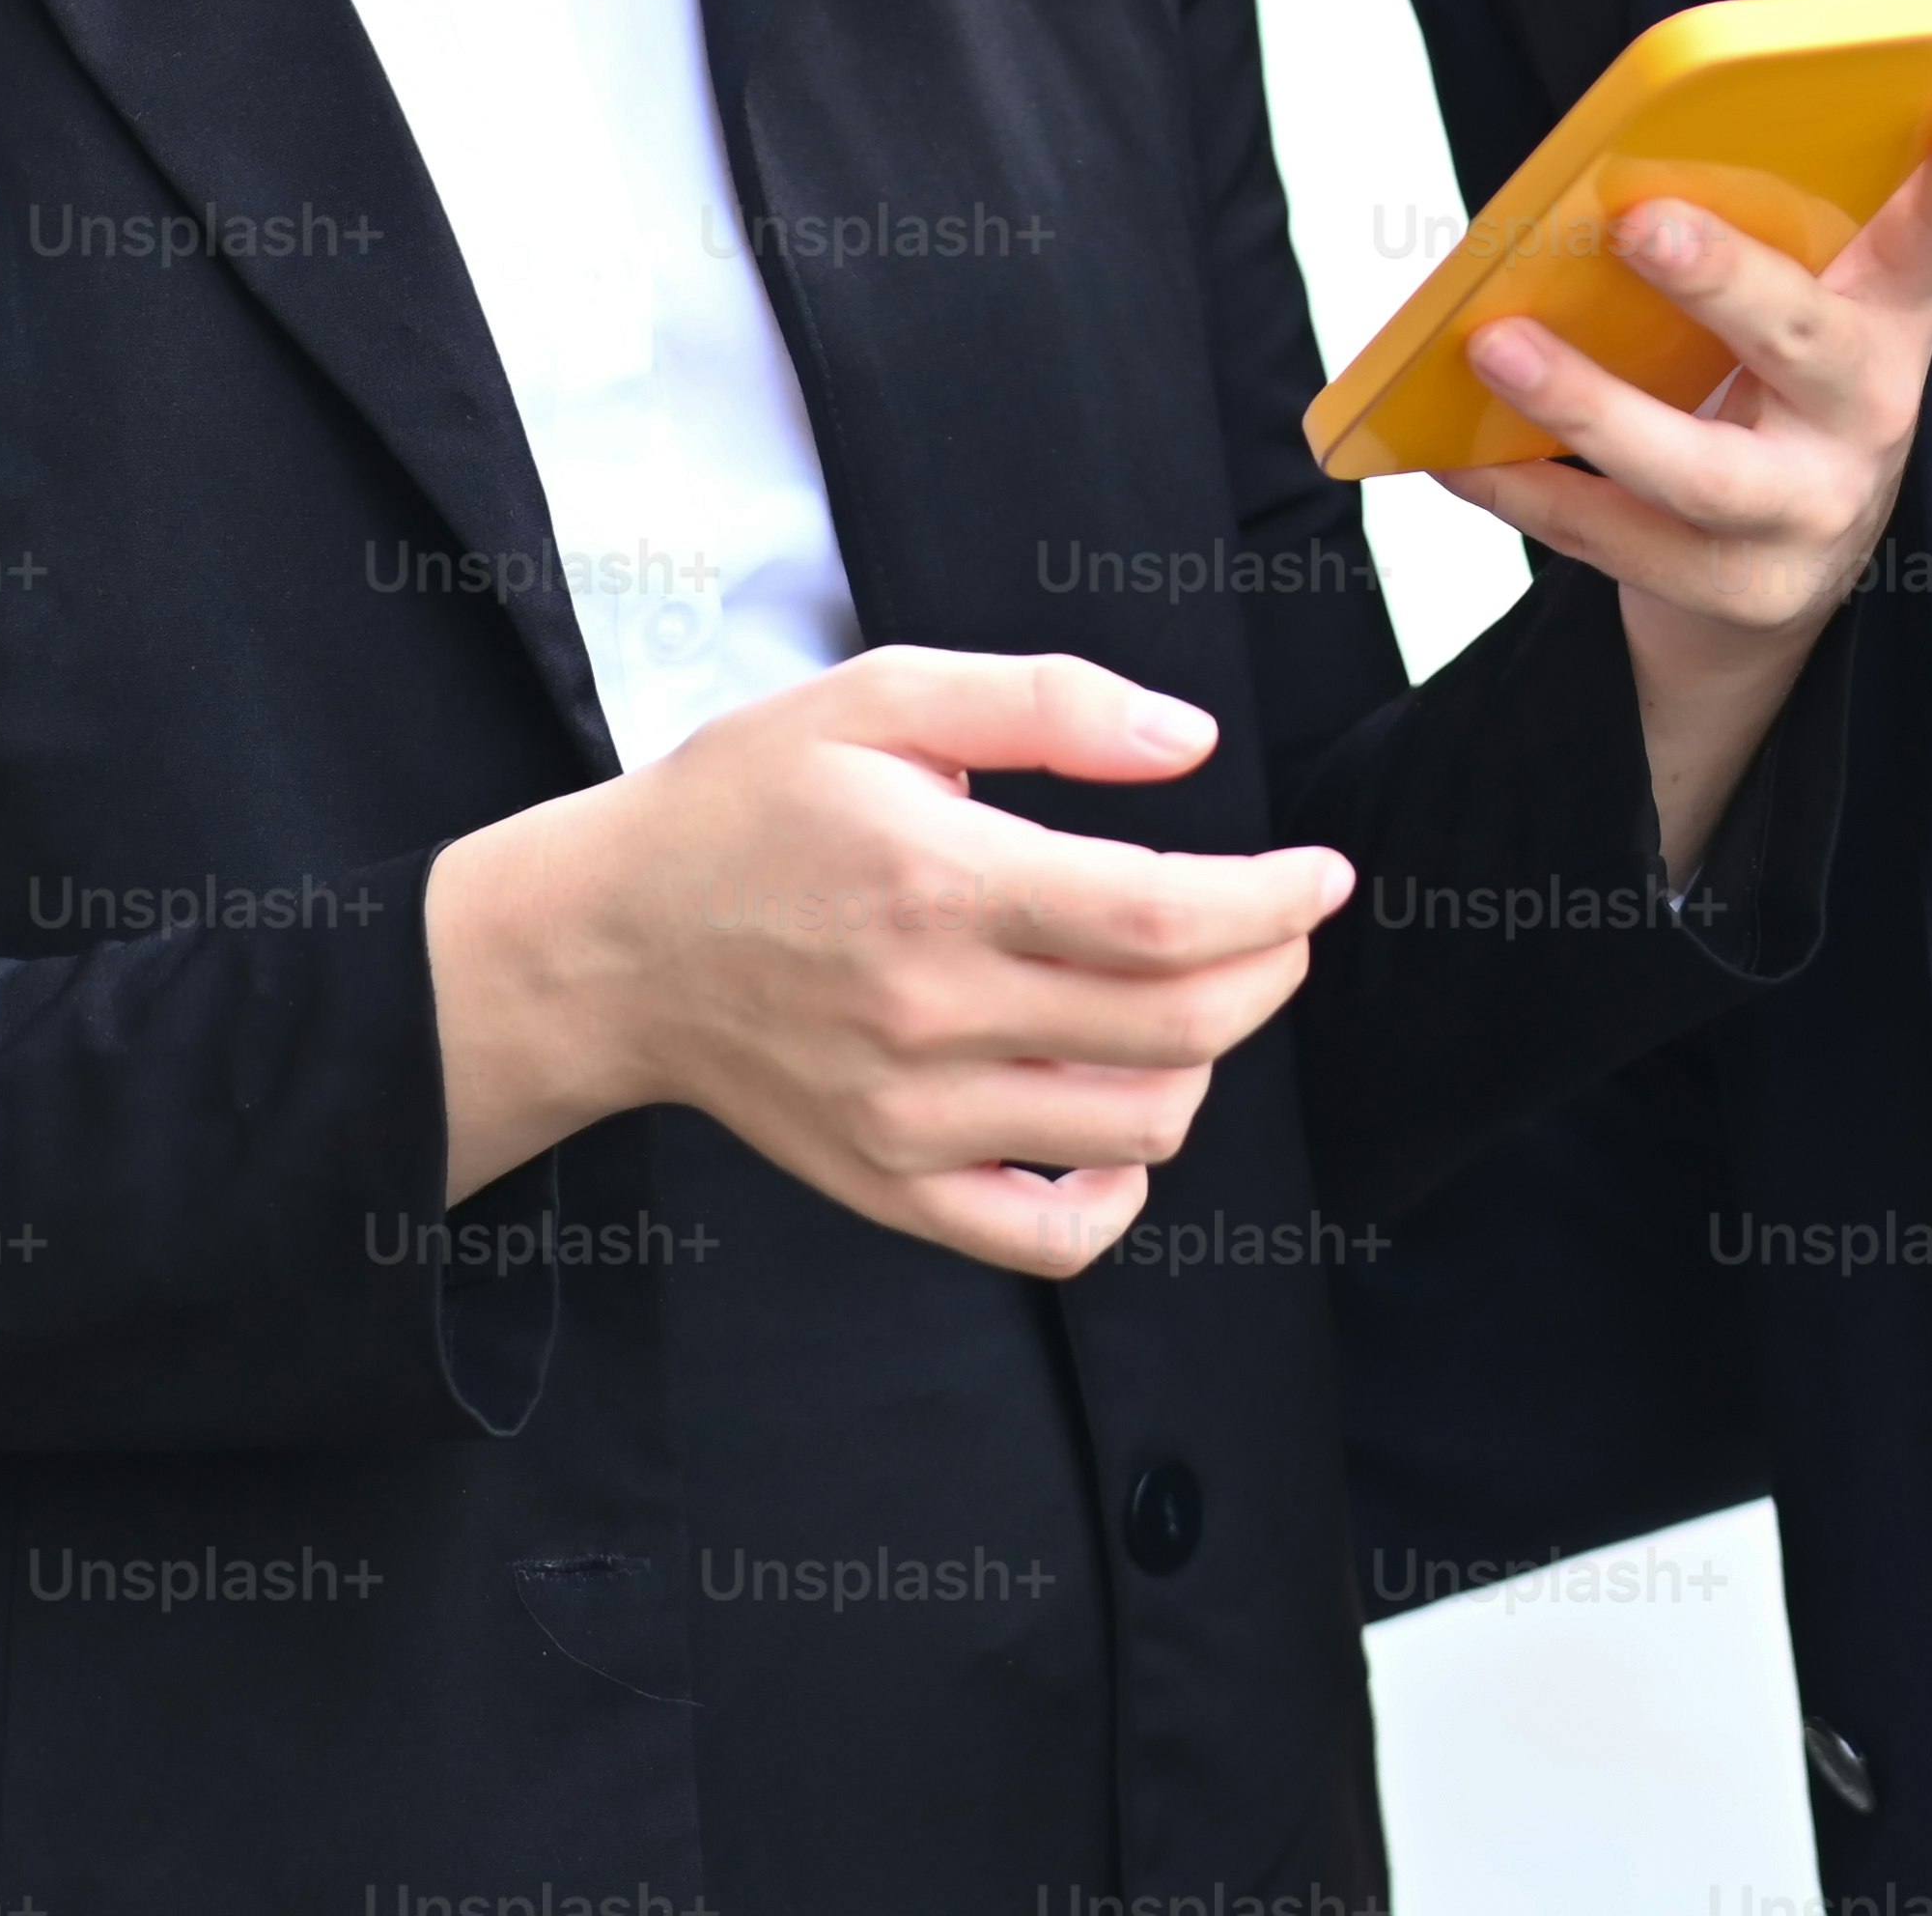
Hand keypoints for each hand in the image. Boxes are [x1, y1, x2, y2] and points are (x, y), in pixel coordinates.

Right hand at [418, 647, 1352, 1272]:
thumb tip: (1189, 742)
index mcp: (938, 882)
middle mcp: (930, 1011)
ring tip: (1182, 999)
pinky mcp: (887, 1185)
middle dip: (1266, 971)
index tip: (1322, 878)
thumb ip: (1045, 704)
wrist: (608, 942)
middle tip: (1277, 927)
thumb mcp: (881, 698)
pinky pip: (1046, 1235)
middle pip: (1174, 1026)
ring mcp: (909, 1117)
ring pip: (1134, 1127)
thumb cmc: (746, 803)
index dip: (1272, 903)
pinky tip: (1122, 1124)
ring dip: (1202, 1062)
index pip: (1161, 920)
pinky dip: (1119, 1193)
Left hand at [1447, 87, 1931, 879]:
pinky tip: (1455, 448)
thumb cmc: (1764, 404)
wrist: (1768, 585)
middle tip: (1639, 220)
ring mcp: (1809, 516)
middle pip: (1804, 342)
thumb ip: (1759, 238)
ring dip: (1589, 403)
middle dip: (1723, 281)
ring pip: (1700, 469)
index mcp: (1886, 322)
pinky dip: (1527, 490)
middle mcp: (1868, 418)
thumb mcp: (1792, 316)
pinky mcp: (1736, 592)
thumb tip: (1622, 152)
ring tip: (1493, 344)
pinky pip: (1615, 540)